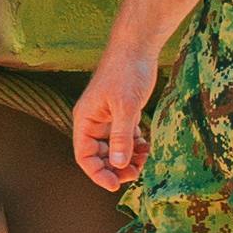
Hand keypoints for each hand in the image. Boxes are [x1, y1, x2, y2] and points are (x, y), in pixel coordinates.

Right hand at [72, 46, 159, 192]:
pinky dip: (135, 146)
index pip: (84, 155)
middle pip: (99, 155)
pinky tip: (148, 147)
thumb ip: (121, 136)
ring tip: (145, 160)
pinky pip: (125, 138)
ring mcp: (108, 118)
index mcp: (86, 119)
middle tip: (136, 173)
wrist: (137, 47)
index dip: (97, 173)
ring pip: (114, 149)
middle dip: (115, 168)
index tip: (114, 185)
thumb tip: (119, 165)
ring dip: (128, 159)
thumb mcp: (125, 107)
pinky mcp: (122, 113)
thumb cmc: (126, 72)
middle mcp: (94, 121)